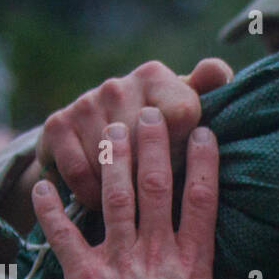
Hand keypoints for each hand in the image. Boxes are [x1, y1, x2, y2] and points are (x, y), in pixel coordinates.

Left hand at [31, 108, 277, 278]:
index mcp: (192, 262)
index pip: (200, 201)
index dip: (203, 163)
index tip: (203, 133)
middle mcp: (156, 250)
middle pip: (155, 186)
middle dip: (153, 146)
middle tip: (150, 113)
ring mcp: (119, 258)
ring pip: (114, 197)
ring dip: (111, 161)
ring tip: (110, 130)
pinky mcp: (84, 274)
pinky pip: (64, 235)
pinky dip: (50, 210)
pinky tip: (41, 185)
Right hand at [36, 58, 232, 209]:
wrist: (92, 138)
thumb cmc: (155, 134)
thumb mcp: (184, 113)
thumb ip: (206, 91)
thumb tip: (220, 72)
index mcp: (156, 77)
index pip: (181, 114)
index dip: (184, 148)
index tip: (181, 162)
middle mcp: (119, 84)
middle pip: (146, 148)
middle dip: (153, 177)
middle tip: (156, 195)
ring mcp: (86, 102)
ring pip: (113, 164)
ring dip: (124, 193)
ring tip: (131, 206)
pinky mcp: (58, 125)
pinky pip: (81, 172)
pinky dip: (93, 195)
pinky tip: (101, 203)